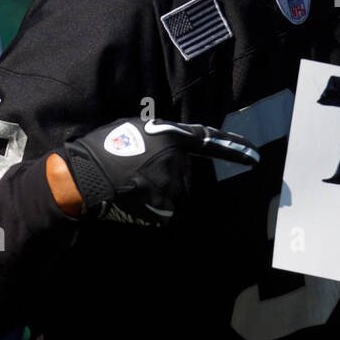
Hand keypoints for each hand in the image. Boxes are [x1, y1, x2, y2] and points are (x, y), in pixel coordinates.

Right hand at [59, 118, 259, 224]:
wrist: (84, 177)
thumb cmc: (103, 149)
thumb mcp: (134, 129)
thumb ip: (162, 136)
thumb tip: (175, 149)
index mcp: (171, 137)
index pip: (209, 141)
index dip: (235, 148)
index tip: (255, 155)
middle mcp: (178, 162)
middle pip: (183, 174)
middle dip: (166, 174)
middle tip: (137, 171)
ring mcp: (173, 188)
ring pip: (174, 193)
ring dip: (157, 192)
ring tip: (131, 184)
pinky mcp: (166, 210)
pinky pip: (165, 209)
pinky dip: (151, 207)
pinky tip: (132, 198)